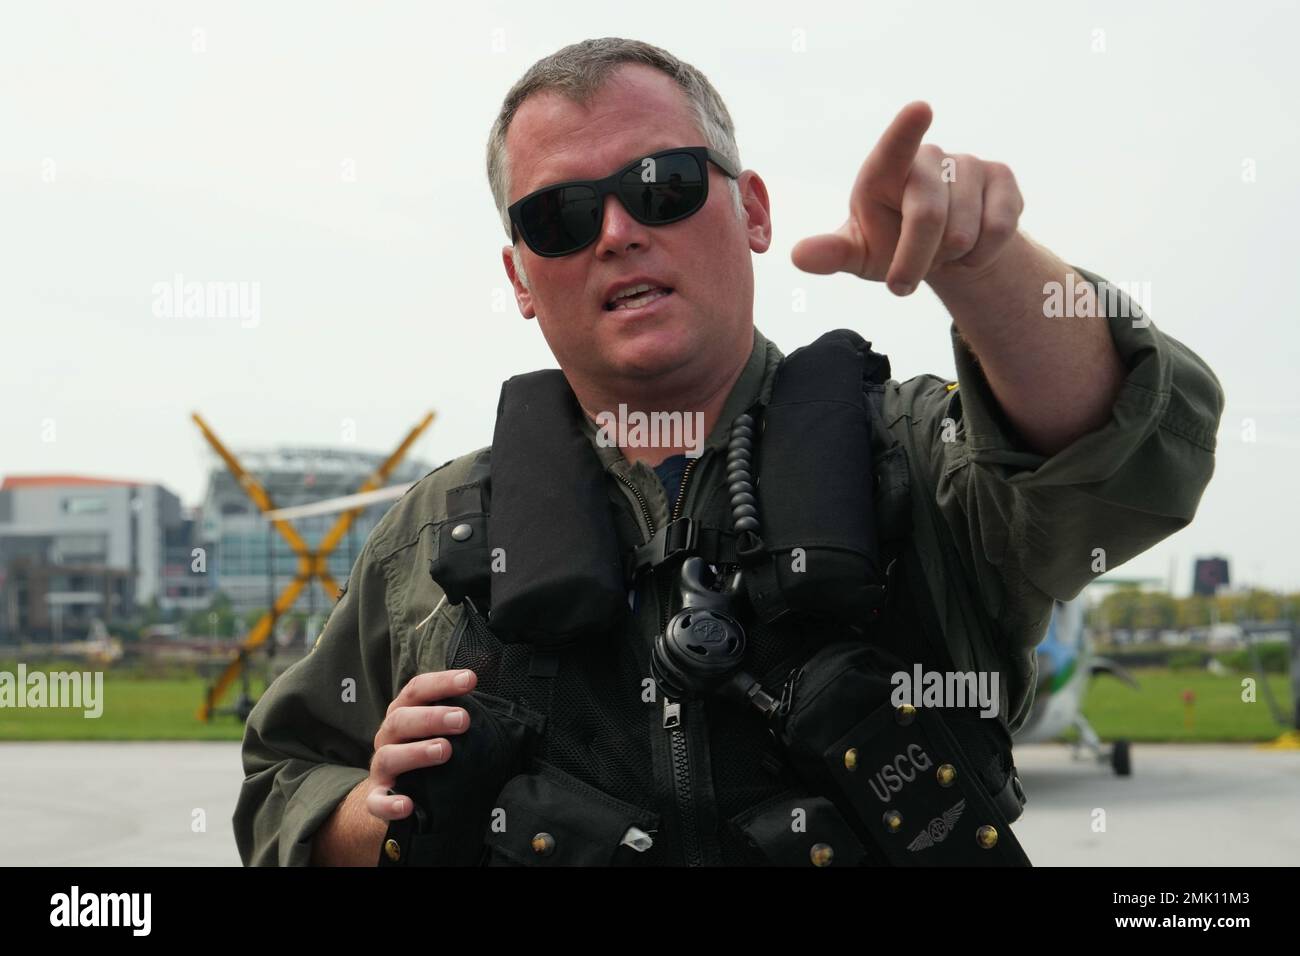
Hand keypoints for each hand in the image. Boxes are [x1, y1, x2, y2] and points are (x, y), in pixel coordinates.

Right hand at [364, 668, 476, 821]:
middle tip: (462, 720)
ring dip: (416, 752)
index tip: (470, 679)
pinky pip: (376, 803)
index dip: (442, 682)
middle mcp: (389, 737)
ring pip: (389, 756)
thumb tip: (487, 671)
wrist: (398, 791)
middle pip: (401, 719)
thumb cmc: (426, 749)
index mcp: (403, 713)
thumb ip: (459, 706)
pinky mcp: (377, 798)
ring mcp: (381, 768)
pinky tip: (407, 805)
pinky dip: (390, 804)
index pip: (417, 690)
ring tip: (444, 750)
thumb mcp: (441, 726)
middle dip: (432, 717)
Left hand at [791, 101, 1024, 295]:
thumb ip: (833, 253)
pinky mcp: (1002, 178)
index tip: (919, 109)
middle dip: (915, 261)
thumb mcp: (859, 253)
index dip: (906, 129)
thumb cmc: (891, 245)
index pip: (894, 146)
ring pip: (965, 229)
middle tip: (901, 285)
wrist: (946, 254)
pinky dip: (982, 255)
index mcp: (885, 170)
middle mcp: (928, 158)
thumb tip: (798, 256)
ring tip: (941, 254)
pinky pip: (999, 228)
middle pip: (927, 215)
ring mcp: (968, 163)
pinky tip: (971, 249)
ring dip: (950, 259)